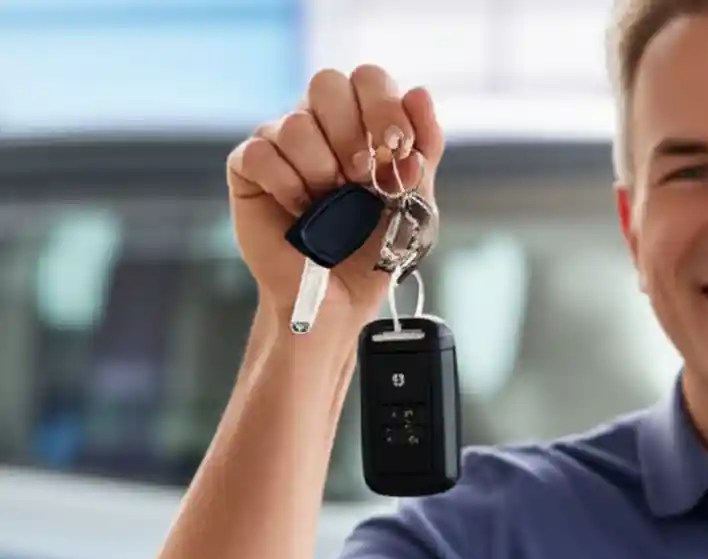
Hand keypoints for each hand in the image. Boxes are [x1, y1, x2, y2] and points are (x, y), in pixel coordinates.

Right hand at [226, 64, 445, 332]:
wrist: (340, 297)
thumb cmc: (376, 248)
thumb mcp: (416, 199)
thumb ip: (424, 147)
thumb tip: (419, 92)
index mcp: (363, 122)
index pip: (368, 78)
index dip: (383, 106)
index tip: (396, 148)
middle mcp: (320, 123)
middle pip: (327, 82)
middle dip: (351, 130)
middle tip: (360, 176)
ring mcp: (281, 142)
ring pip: (295, 123)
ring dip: (321, 170)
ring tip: (328, 203)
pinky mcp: (248, 167)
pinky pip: (261, 152)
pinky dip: (287, 185)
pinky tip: (299, 210)